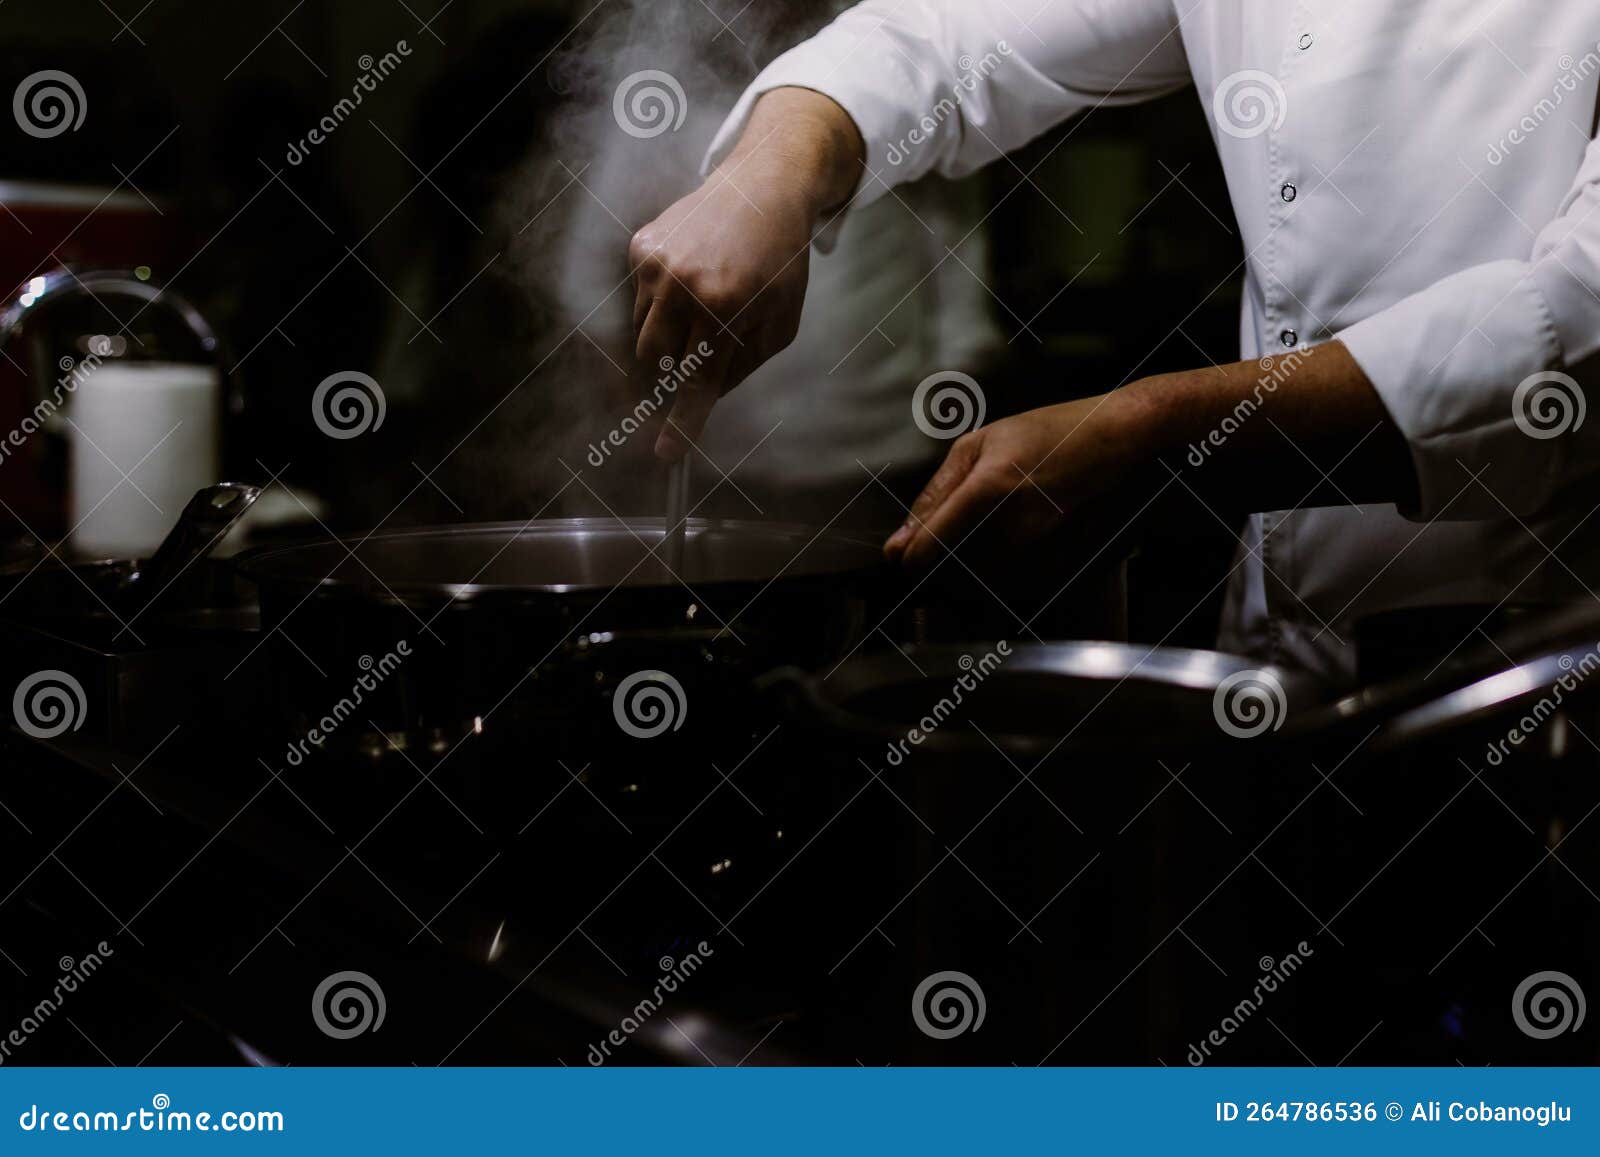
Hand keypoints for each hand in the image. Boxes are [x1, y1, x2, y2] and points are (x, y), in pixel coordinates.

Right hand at [627, 88, 863, 460]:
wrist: (762, 190)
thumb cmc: (778, 264)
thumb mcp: (780, 323)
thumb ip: (741, 366)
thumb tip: (702, 399)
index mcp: (726, 307)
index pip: (696, 381)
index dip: (681, 422)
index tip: (665, 454)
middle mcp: (684, 286)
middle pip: (656, 361)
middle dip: (673, 367)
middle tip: (697, 350)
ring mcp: (657, 264)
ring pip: (643, 331)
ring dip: (668, 333)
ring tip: (703, 302)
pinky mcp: (640, 246)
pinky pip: (637, 298)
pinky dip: (660, 300)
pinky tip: (691, 275)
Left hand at [884, 391, 1156, 569]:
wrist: (1120, 441)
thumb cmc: (1050, 433)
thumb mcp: (980, 444)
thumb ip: (935, 496)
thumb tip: (898, 546)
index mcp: (989, 487)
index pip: (929, 550)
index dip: (911, 557)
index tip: (904, 556)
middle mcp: (1014, 526)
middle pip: (949, 572)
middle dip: (940, 559)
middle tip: (956, 530)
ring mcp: (1040, 551)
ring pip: (976, 583)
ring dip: (969, 564)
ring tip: (995, 524)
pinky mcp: (1059, 568)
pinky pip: (1008, 585)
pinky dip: (999, 569)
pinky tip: (1017, 536)